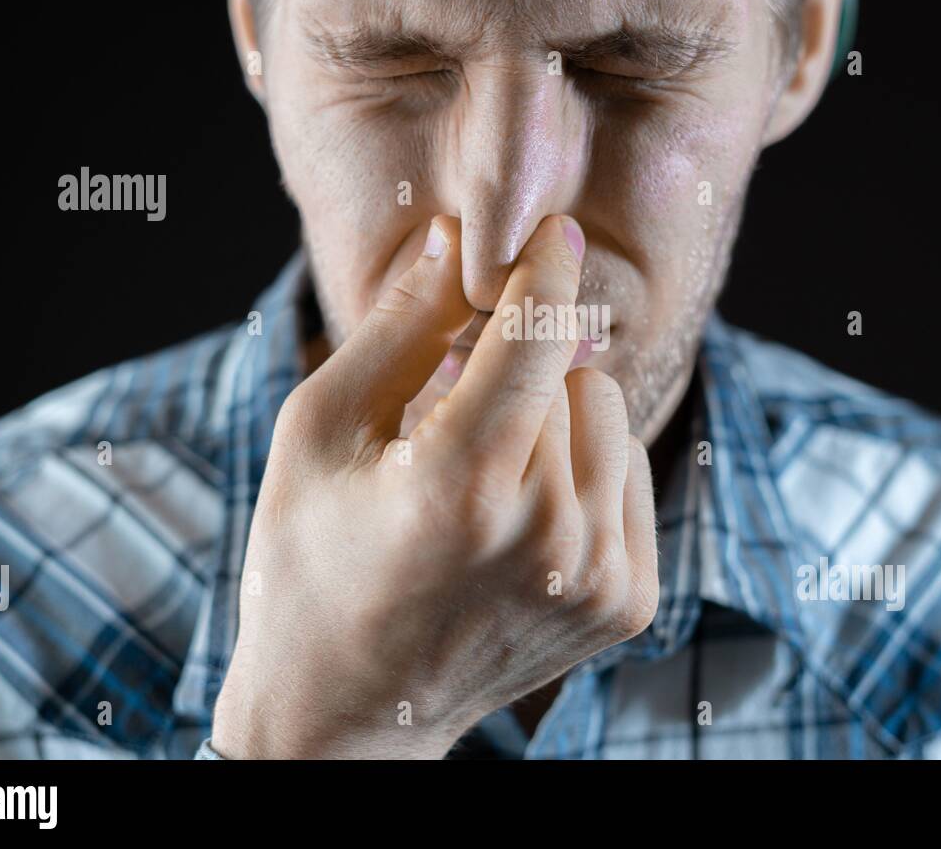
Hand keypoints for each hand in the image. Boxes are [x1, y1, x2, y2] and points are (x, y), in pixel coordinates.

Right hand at [211, 214, 658, 758]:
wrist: (347, 713)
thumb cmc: (310, 561)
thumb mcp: (320, 431)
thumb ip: (398, 328)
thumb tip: (453, 238)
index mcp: (462, 486)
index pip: (539, 333)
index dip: (547, 266)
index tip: (555, 228)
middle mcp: (549, 536)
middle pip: (575, 371)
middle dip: (517, 372)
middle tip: (449, 420)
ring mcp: (599, 577)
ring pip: (610, 415)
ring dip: (553, 418)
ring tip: (482, 471)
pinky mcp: (629, 603)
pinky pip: (630, 474)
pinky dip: (582, 470)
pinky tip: (521, 514)